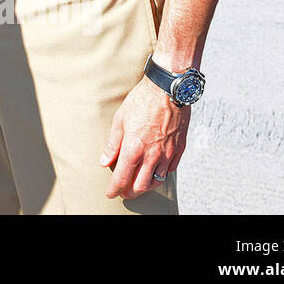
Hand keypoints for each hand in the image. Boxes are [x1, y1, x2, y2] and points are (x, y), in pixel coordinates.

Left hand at [100, 77, 189, 198]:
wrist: (168, 90)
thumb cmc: (142, 101)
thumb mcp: (120, 120)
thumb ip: (112, 144)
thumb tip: (105, 161)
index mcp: (134, 149)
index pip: (122, 178)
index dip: (114, 189)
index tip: (110, 193)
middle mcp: (152, 156)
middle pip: (140, 186)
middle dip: (130, 193)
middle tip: (123, 192)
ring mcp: (167, 154)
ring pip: (157, 181)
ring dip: (146, 186)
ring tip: (138, 184)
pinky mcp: (179, 150)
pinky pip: (170, 170)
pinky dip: (160, 175)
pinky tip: (155, 172)